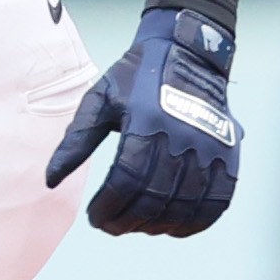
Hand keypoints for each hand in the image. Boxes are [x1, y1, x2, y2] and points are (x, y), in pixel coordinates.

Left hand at [46, 6, 240, 236]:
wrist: (188, 51)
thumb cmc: (139, 77)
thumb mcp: (100, 99)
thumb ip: (76, 140)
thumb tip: (51, 179)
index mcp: (147, 121)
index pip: (126, 180)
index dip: (108, 207)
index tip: (94, 217)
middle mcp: (182, 135)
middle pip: (154, 197)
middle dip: (127, 221)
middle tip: (111, 226)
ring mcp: (210, 146)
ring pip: (184, 205)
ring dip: (156, 225)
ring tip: (136, 226)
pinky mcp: (229, 153)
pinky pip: (217, 201)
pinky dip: (195, 222)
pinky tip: (173, 228)